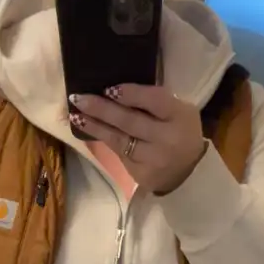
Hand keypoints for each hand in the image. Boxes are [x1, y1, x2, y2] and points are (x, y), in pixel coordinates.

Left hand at [69, 84, 206, 194]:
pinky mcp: (141, 174)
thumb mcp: (178, 111)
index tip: (108, 89)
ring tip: (75, 114)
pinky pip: (118, 154)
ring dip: (94, 126)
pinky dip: (102, 140)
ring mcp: (153, 159)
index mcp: (180, 116)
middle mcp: (167, 139)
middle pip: (130, 121)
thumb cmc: (180, 132)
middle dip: (102, 109)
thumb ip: (154, 101)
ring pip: (119, 140)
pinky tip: (87, 129)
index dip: (130, 94)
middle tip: (78, 98)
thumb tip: (116, 90)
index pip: (153, 101)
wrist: (188, 173)